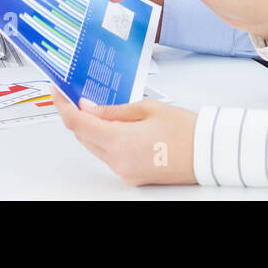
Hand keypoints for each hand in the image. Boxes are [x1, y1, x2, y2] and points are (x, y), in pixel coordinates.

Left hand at [52, 91, 196, 185]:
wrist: (209, 154)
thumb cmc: (186, 129)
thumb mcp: (149, 108)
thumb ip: (114, 110)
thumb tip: (88, 107)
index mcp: (119, 141)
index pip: (78, 123)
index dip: (63, 105)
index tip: (58, 91)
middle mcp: (117, 160)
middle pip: (83, 137)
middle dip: (77, 116)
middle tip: (78, 96)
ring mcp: (124, 171)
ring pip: (96, 147)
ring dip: (93, 129)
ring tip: (101, 108)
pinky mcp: (132, 176)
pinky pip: (110, 156)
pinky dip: (108, 140)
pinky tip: (119, 126)